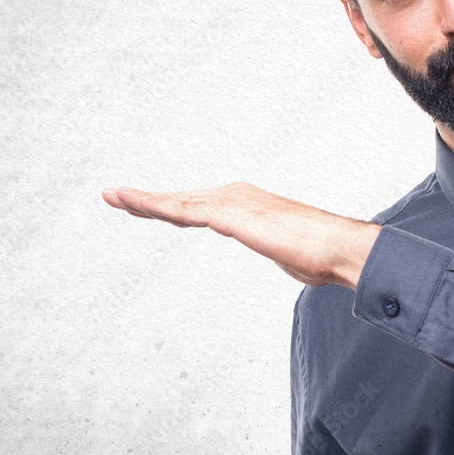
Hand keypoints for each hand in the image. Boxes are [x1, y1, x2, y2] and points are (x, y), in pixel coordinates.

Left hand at [102, 182, 381, 287]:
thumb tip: (299, 258)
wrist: (338, 248)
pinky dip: (155, 204)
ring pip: (178, 202)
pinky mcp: (228, 214)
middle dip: (150, 200)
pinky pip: (183, 210)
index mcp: (250, 206)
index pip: (202, 208)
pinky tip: (134, 203)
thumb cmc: (323, 254)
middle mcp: (237, 196)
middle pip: (184, 201)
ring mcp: (232, 203)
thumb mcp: (294, 254)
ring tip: (114, 196)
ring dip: (144, 200)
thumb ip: (286, 251)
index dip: (173, 207)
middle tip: (117, 196)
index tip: (150, 207)